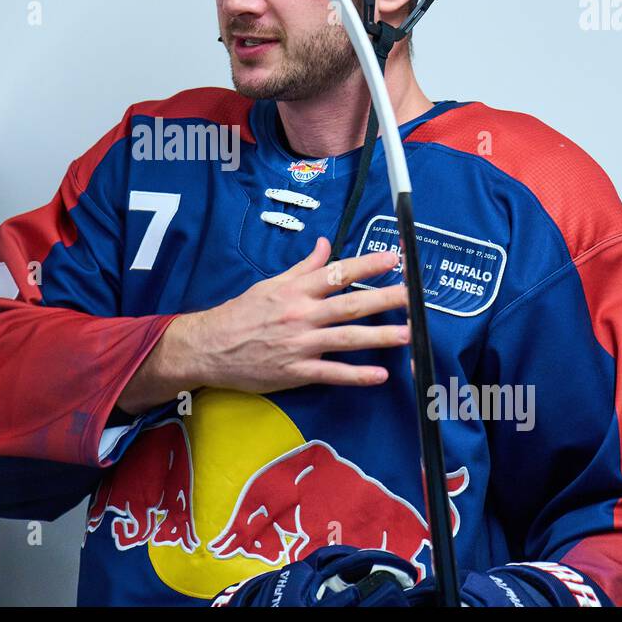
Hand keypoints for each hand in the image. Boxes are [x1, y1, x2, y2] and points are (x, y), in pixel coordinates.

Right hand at [119, 237, 408, 412]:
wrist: (209, 347)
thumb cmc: (240, 314)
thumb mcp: (269, 284)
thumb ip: (302, 268)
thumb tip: (325, 246)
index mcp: (294, 290)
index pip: (337, 273)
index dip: (366, 265)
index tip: (392, 258)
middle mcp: (300, 314)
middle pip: (349, 304)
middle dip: (384, 299)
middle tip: (411, 295)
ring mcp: (299, 344)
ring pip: (347, 339)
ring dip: (379, 336)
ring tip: (407, 333)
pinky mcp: (296, 371)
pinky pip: (332, 373)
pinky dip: (357, 375)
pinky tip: (380, 375)